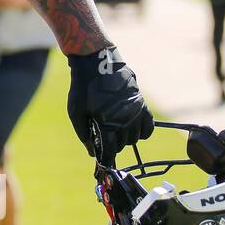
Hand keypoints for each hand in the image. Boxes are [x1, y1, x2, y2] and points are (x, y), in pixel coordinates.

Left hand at [67, 46, 153, 163]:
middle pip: (122, 144)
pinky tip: (131, 128)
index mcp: (107, 122)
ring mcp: (135, 111)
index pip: (110, 150)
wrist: (96, 62)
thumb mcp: (76, 111)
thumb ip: (83, 133)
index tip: (103, 162)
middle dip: (112, 145)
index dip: (106, 159)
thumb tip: (92, 152)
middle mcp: (125, 119)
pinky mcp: (141, 103)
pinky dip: (142, 131)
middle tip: (102, 138)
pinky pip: (148, 126)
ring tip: (113, 129)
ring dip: (125, 138)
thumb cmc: (83, 87)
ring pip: (135, 137)